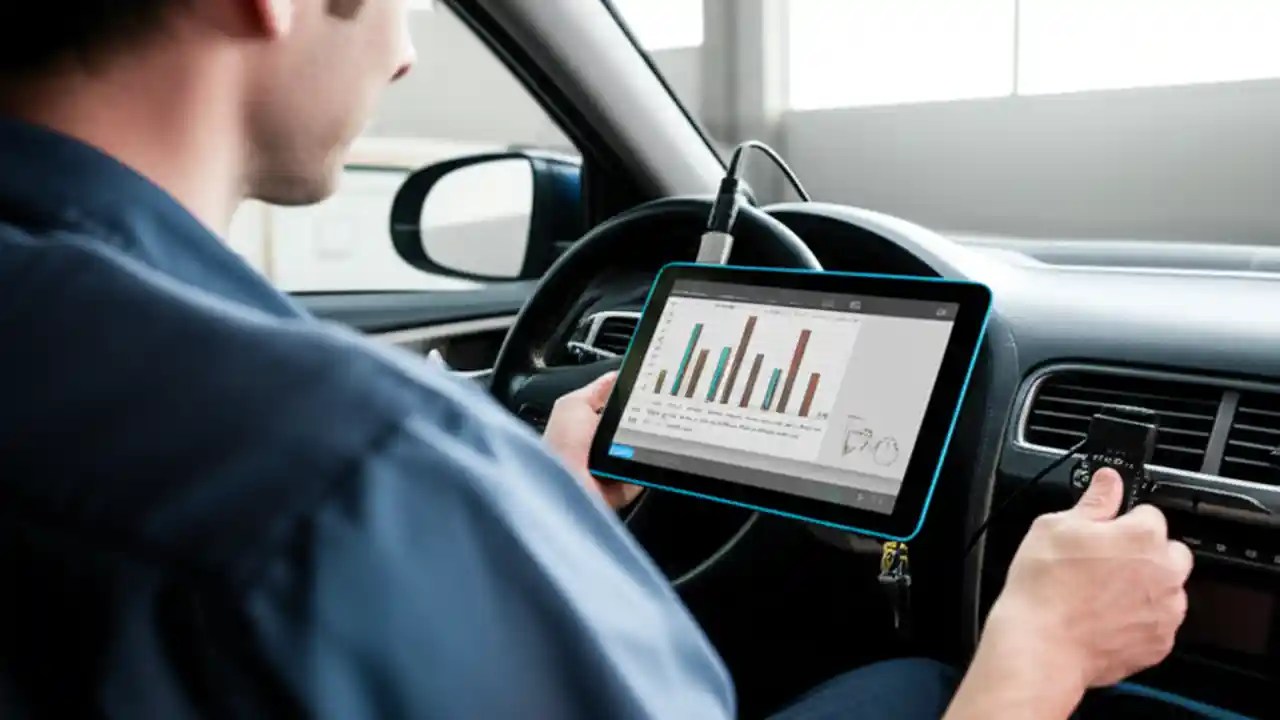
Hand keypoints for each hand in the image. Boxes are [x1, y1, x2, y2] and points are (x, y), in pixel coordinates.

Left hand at [544, 372, 642, 510]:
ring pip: (647, 445)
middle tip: (659, 405)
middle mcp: (604, 446)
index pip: (618, 407)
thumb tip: (615, 375)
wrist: (568, 484)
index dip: (633, 396)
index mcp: (589, 426)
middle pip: (636, 424)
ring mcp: (618, 466)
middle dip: (647, 415)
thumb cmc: (562, 445)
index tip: (650, 386)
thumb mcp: (573, 405)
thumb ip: (595, 390)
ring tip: (655, 428)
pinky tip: (653, 451)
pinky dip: (653, 462)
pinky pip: (649, 469)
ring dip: (651, 438)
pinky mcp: (629, 484)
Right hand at [946, 469, 1192, 718]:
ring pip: (1167, 589)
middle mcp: (1165, 572)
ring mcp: (1166, 611)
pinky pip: (1158, 624)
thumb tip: (1109, 480)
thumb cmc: (1045, 585)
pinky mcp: (1160, 644)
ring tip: (1103, 595)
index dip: (1122, 523)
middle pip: (1170, 552)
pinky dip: (1140, 621)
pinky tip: (1107, 620)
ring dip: (1146, 588)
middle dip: (1146, 554)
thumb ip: (1093, 501)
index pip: (1148, 515)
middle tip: (1105, 564)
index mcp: (1143, 535)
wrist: (1042, 645)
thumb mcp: (1055, 526)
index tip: (1102, 534)